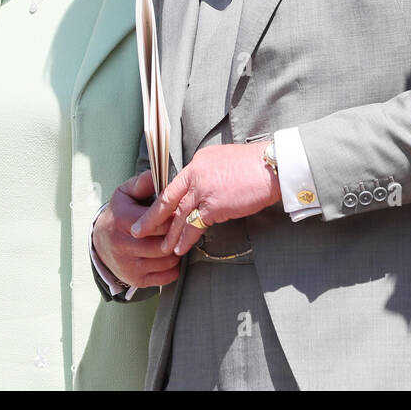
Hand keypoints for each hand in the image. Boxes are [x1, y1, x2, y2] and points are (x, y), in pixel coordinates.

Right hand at [92, 171, 180, 288]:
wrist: (100, 242)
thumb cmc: (119, 214)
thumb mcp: (125, 193)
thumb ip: (142, 183)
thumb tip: (157, 175)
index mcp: (123, 221)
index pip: (160, 222)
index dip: (175, 217)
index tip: (180, 213)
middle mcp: (124, 245)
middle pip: (164, 244)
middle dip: (178, 236)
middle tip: (183, 229)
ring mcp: (129, 265)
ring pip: (167, 260)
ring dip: (177, 251)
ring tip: (176, 240)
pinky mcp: (135, 280)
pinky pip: (166, 277)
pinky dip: (173, 267)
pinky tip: (169, 256)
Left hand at [132, 141, 279, 256]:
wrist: (272, 167)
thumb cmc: (257, 165)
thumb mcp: (226, 161)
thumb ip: (211, 173)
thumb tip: (206, 187)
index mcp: (199, 161)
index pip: (176, 184)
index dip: (166, 201)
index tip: (157, 212)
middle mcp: (196, 173)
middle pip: (168, 199)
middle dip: (152, 217)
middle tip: (138, 230)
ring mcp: (203, 189)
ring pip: (178, 216)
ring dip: (168, 234)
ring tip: (161, 248)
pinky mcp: (213, 206)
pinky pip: (193, 227)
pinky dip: (185, 240)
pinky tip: (180, 249)